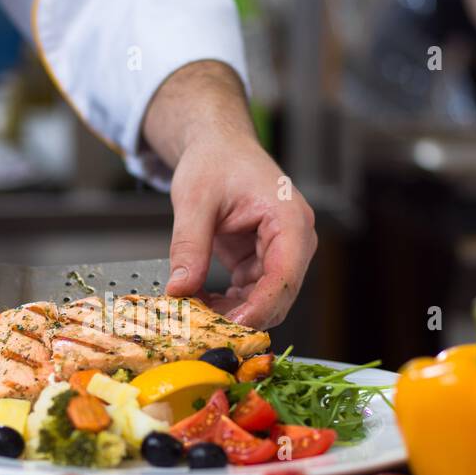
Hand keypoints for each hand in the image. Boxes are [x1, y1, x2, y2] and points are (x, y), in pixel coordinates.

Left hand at [165, 131, 315, 328]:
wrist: (217, 146)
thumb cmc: (215, 160)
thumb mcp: (194, 199)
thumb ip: (189, 245)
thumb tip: (180, 289)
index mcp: (290, 219)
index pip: (284, 277)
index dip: (259, 308)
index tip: (229, 327)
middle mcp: (295, 240)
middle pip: (278, 297)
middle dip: (242, 316)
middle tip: (200, 326)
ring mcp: (281, 253)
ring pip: (264, 302)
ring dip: (231, 313)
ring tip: (193, 311)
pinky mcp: (263, 261)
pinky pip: (250, 295)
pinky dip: (226, 303)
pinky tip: (199, 300)